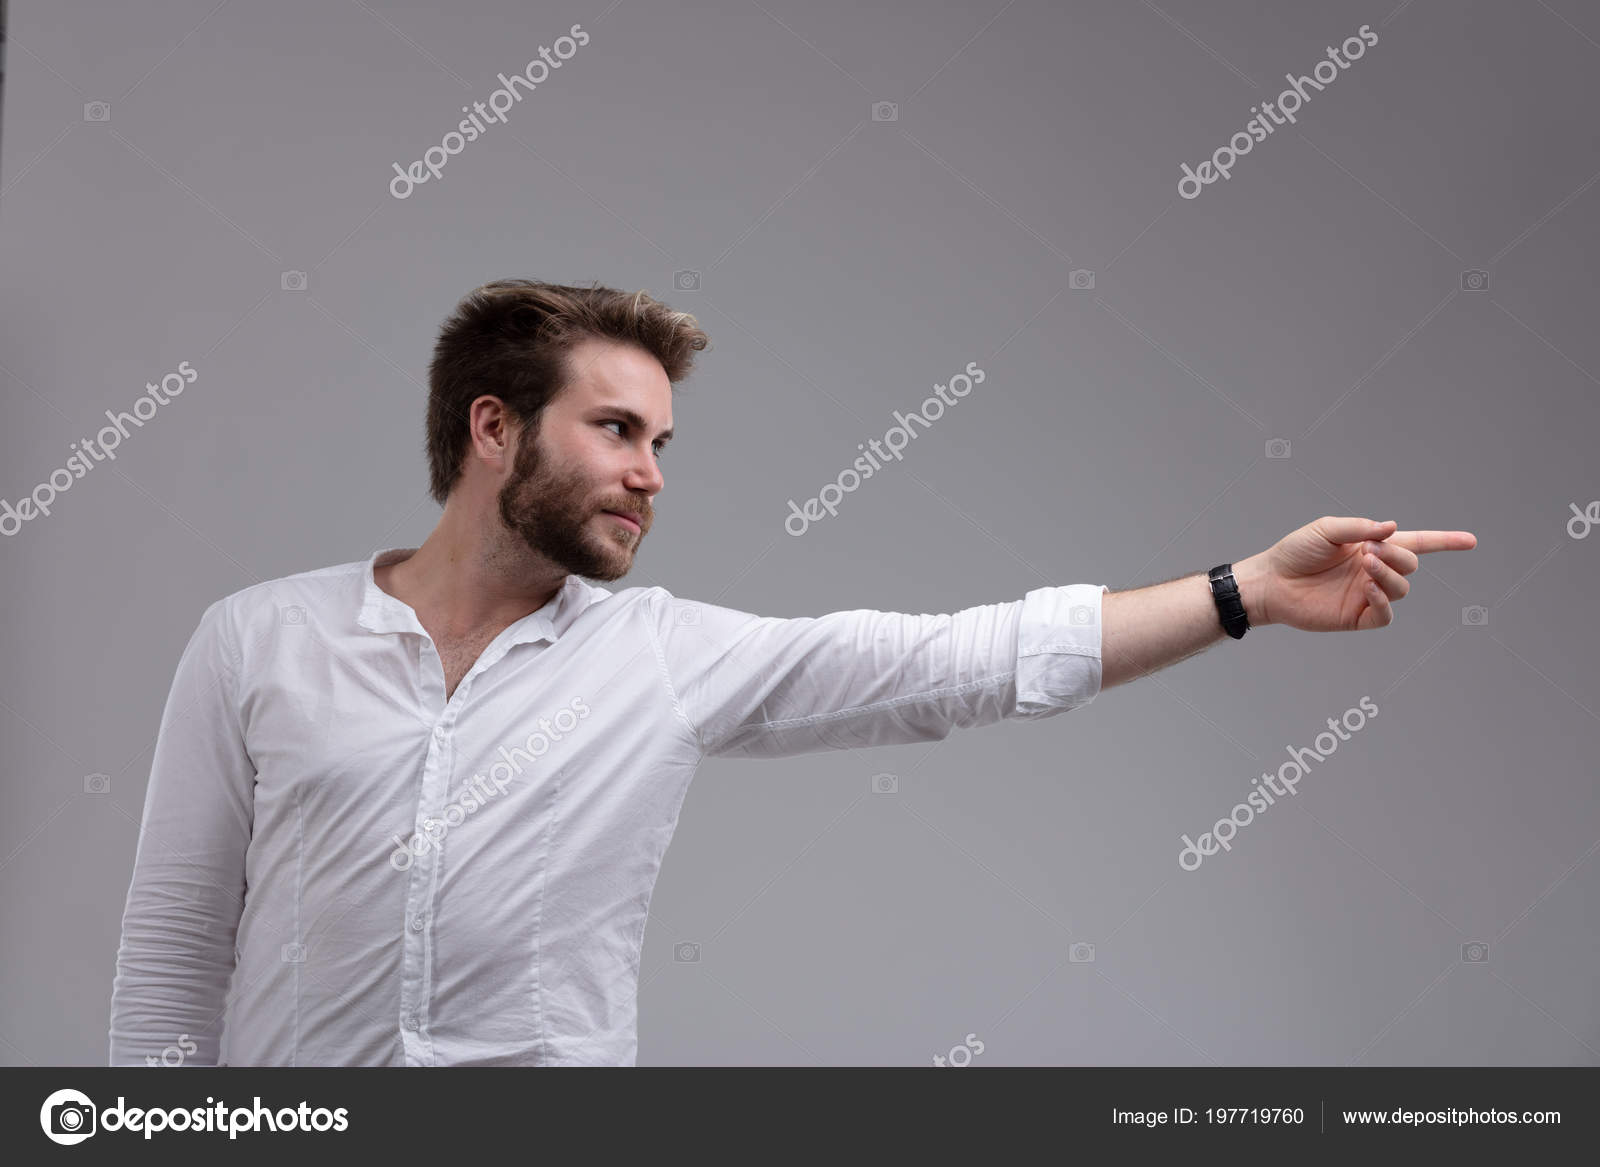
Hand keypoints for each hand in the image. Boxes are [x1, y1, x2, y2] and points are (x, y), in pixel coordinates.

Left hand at [1238, 515, 1477, 631]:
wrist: (1271, 581)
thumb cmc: (1295, 552)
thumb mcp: (1326, 530)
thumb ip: (1359, 528)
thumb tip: (1392, 528)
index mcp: (1372, 546)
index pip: (1416, 543)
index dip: (1445, 541)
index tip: (1471, 541)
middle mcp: (1374, 571)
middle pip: (1411, 564)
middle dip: (1397, 555)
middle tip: (1368, 551)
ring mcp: (1367, 595)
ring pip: (1402, 588)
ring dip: (1390, 574)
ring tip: (1364, 565)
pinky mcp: (1356, 617)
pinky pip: (1385, 614)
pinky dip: (1383, 601)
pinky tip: (1367, 589)